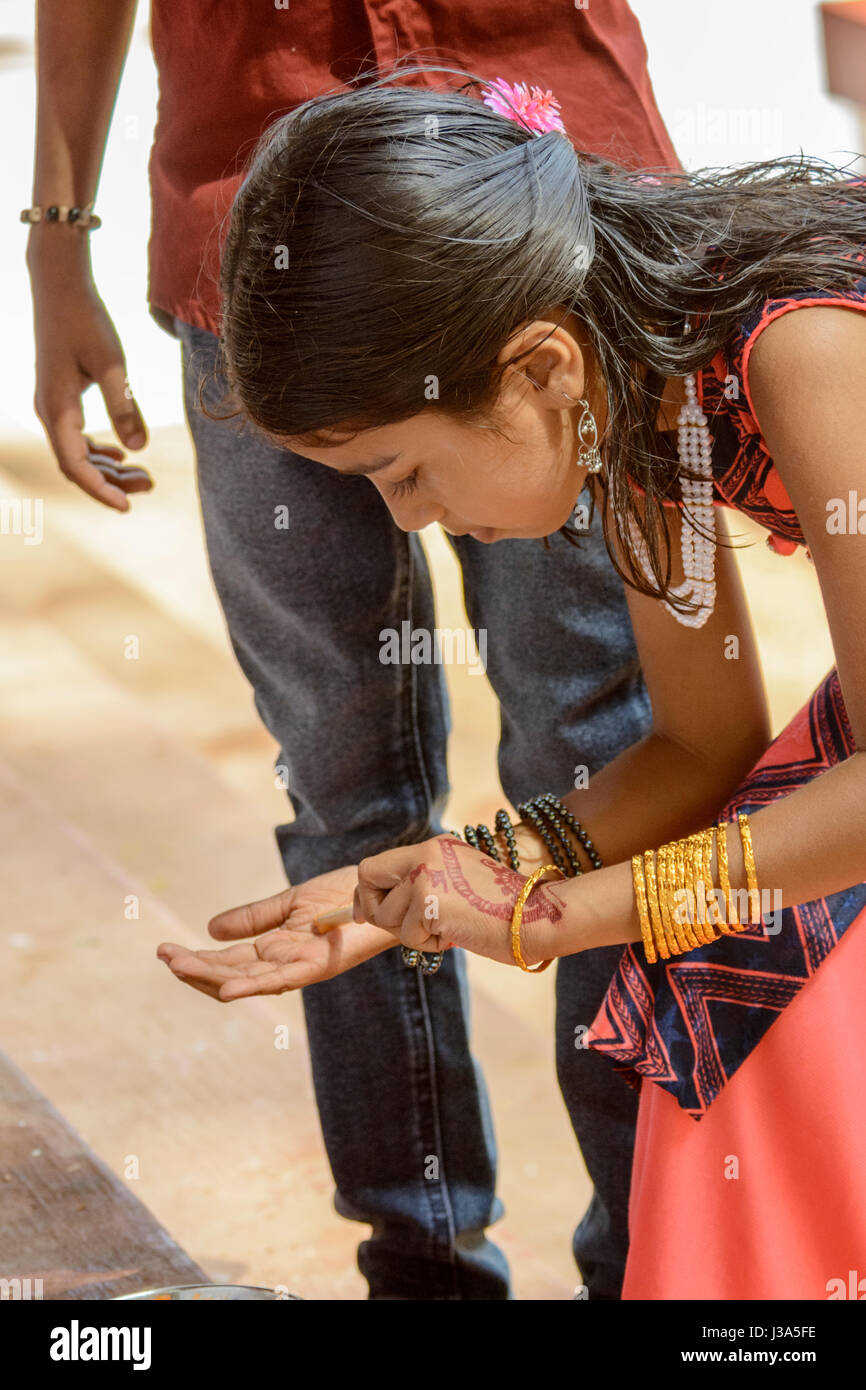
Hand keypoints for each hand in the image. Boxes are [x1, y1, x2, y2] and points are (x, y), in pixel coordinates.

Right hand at [28, 232, 152, 510]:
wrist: (59, 285)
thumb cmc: (86, 319)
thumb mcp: (112, 363)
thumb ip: (125, 406)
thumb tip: (139, 448)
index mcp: (57, 408)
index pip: (76, 465)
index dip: (101, 490)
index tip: (128, 507)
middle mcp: (49, 411)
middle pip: (76, 465)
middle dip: (111, 482)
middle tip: (149, 487)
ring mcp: (51, 405)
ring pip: (77, 453)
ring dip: (108, 468)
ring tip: (143, 476)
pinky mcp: (58, 396)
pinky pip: (75, 437)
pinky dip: (98, 450)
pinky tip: (122, 453)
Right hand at [156, 863, 396, 1001]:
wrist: (384, 888)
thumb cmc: (345, 895)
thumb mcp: (290, 902)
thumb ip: (253, 918)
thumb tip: (210, 930)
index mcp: (275, 949)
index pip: (227, 962)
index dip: (196, 959)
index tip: (164, 951)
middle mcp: (284, 964)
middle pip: (231, 975)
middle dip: (196, 969)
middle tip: (165, 957)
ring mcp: (301, 967)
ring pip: (249, 981)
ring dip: (212, 978)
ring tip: (180, 968)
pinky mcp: (319, 965)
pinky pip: (281, 981)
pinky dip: (252, 988)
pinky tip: (225, 990)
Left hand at [354, 834, 569, 967]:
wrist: (536, 916)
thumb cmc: (500, 908)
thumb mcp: (456, 882)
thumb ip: (422, 883)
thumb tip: (374, 905)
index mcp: (432, 847)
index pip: (374, 865)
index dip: (366, 893)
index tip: (366, 912)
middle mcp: (425, 855)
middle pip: (369, 884)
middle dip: (380, 913)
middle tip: (411, 928)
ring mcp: (426, 877)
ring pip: (389, 917)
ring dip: (413, 933)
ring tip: (447, 928)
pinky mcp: (431, 903)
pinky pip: (409, 936)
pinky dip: (429, 944)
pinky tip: (454, 934)